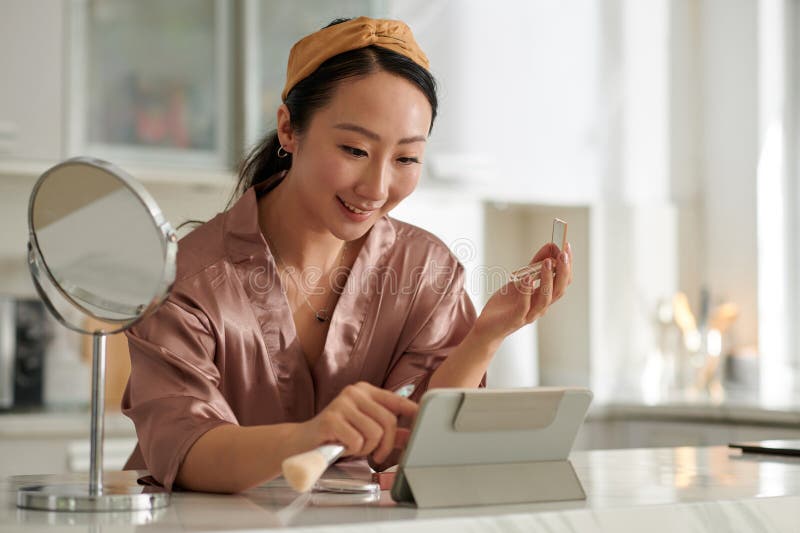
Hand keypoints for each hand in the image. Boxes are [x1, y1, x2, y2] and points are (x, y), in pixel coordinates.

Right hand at [299, 382, 418, 463]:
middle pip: (389, 421)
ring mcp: (342, 403)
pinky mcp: (331, 418)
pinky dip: (352, 450)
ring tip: (352, 446)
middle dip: (385, 444)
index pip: (397, 401)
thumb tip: (413, 434)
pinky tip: (341, 446)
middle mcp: (355, 392)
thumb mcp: (365, 430)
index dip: (414, 413)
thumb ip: (388, 431)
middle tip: (375, 454)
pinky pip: (358, 441)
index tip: (424, 424)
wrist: (301, 442)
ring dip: (366, 448)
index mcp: (366, 391)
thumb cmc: (336, 436)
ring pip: (375, 433)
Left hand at [473, 242, 572, 341]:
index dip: (567, 265)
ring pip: (546, 298)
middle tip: (563, 253)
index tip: (566, 246)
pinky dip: (527, 290)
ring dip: (548, 278)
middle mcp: (541, 306)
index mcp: (544, 297)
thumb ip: (534, 266)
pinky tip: (527, 277)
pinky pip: (524, 305)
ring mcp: (530, 314)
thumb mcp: (520, 281)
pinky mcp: (516, 319)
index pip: (563, 281)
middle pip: (559, 289)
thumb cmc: (505, 304)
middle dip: (563, 270)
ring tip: (548, 262)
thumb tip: (550, 247)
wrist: (488, 327)